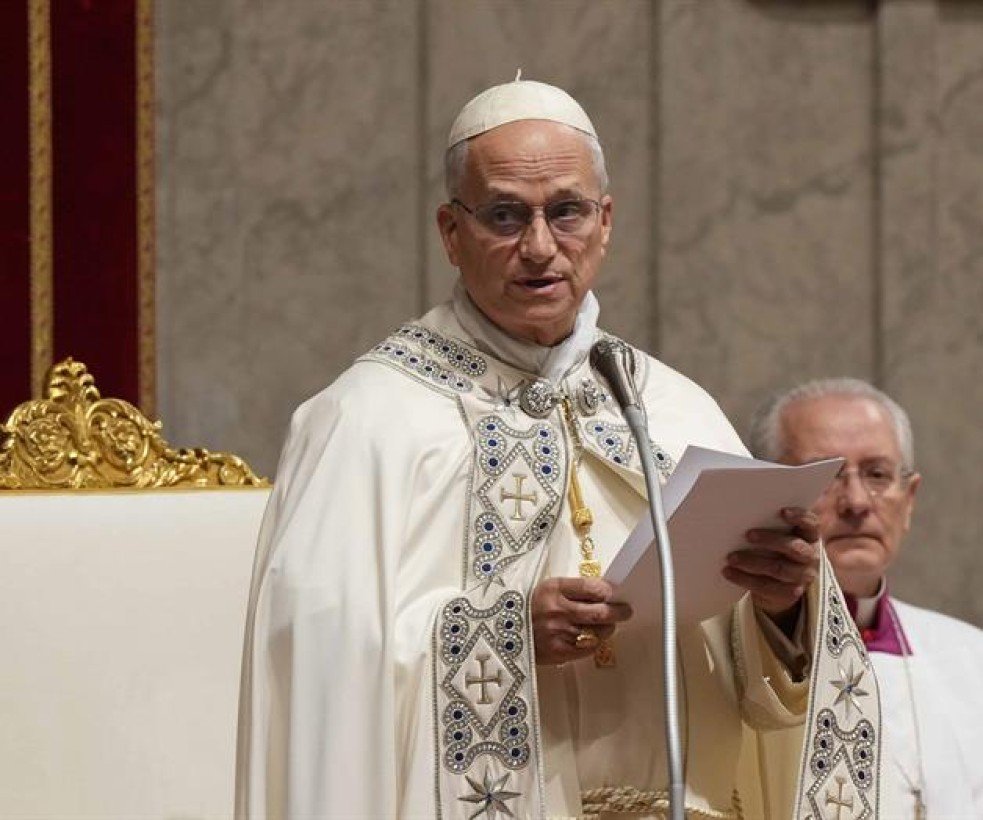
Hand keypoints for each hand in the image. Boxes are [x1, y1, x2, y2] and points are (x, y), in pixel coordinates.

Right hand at [530, 576, 632, 664]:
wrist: (501, 633)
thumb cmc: (526, 608)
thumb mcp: (544, 589)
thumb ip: (571, 589)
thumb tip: (602, 591)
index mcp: (553, 589)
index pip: (591, 587)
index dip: (607, 590)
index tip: (614, 593)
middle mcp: (558, 610)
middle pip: (600, 611)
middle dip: (618, 611)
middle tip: (626, 611)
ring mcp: (559, 633)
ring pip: (598, 631)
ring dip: (607, 627)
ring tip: (607, 624)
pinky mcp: (559, 652)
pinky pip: (588, 648)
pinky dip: (595, 642)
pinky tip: (592, 637)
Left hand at [722, 507, 820, 622]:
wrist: (779, 585)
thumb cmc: (774, 549)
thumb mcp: (776, 536)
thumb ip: (769, 525)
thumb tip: (740, 514)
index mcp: (809, 536)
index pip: (811, 524)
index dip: (799, 517)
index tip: (782, 511)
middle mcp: (810, 556)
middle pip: (794, 547)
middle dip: (770, 540)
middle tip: (748, 535)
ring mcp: (802, 577)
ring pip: (778, 568)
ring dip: (751, 562)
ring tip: (731, 557)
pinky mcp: (790, 594)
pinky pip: (766, 586)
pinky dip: (744, 579)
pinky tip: (728, 572)